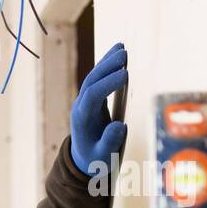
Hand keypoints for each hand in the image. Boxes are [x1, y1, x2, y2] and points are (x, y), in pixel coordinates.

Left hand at [70, 42, 128, 176]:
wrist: (84, 159)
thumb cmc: (95, 160)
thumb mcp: (103, 157)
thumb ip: (110, 142)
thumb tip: (120, 126)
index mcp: (82, 119)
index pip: (93, 96)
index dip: (108, 84)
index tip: (125, 75)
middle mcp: (80, 107)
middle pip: (91, 81)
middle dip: (106, 66)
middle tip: (124, 54)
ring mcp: (84, 101)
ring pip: (93, 77)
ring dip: (107, 62)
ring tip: (122, 48)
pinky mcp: (92, 99)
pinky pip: (98, 79)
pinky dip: (107, 65)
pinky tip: (118, 52)